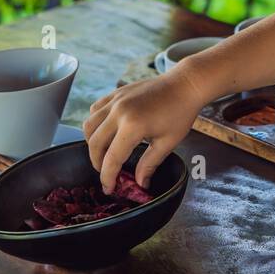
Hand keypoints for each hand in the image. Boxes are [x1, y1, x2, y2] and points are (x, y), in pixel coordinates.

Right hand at [83, 65, 204, 193]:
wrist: (185, 85)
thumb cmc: (181, 113)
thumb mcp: (168, 142)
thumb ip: (150, 164)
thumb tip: (140, 183)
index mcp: (133, 125)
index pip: (112, 158)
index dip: (108, 177)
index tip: (109, 188)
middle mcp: (119, 112)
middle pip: (94, 143)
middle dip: (97, 162)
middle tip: (107, 172)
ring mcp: (115, 100)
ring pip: (89, 125)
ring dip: (93, 142)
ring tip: (105, 153)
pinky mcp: (116, 93)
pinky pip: (95, 110)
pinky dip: (95, 123)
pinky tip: (106, 131)